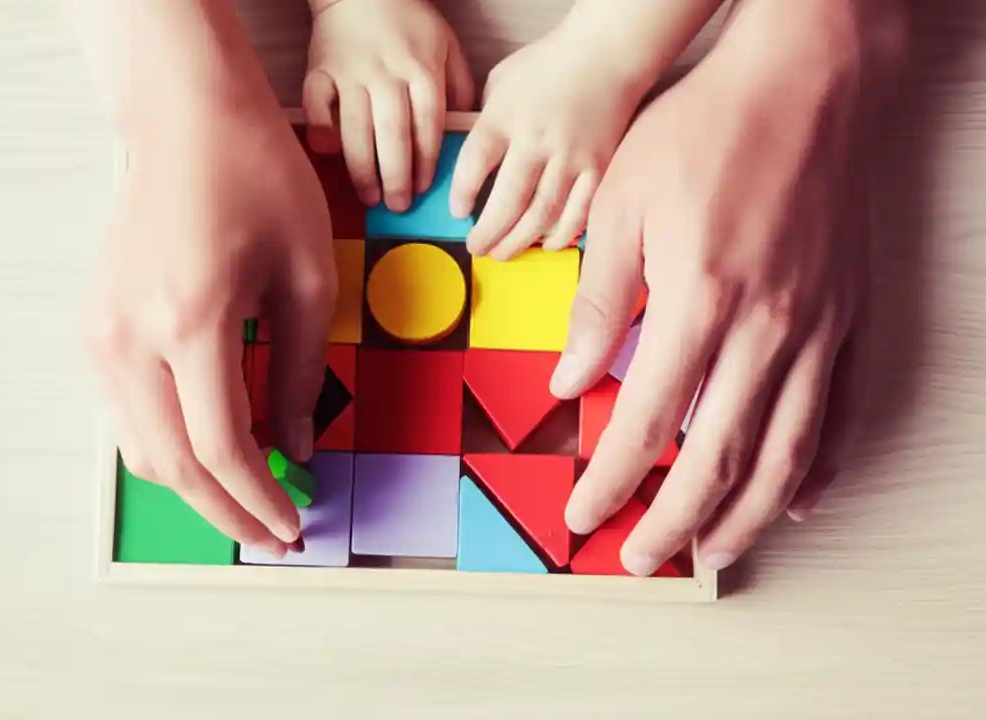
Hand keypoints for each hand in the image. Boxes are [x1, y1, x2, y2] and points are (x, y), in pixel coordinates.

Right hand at [85, 98, 336, 556]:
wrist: (184, 123)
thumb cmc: (257, 180)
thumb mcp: (306, 276)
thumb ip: (299, 371)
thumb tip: (296, 447)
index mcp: (190, 319)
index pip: (220, 446)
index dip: (259, 500)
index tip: (292, 525)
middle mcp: (129, 336)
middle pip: (171, 465)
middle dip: (226, 511)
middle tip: (273, 531)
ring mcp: (97, 335)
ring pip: (138, 449)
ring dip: (192, 485)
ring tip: (246, 496)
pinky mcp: (89, 329)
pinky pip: (123, 416)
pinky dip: (165, 445)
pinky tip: (208, 447)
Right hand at [304, 0, 473, 211]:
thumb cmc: (408, 22)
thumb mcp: (446, 45)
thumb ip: (459, 86)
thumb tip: (466, 129)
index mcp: (421, 70)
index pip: (427, 124)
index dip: (426, 161)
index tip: (424, 189)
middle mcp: (386, 74)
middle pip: (393, 132)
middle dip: (396, 174)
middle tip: (398, 206)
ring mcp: (351, 73)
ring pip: (356, 126)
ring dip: (362, 166)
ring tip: (369, 196)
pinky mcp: (320, 70)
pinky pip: (316, 102)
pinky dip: (319, 127)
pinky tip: (326, 153)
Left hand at [450, 33, 640, 259]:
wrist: (607, 53)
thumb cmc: (547, 66)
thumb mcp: (500, 82)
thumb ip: (485, 120)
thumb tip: (471, 161)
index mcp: (505, 116)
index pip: (474, 164)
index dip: (462, 194)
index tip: (458, 212)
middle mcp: (536, 140)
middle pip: (507, 201)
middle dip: (488, 233)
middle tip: (477, 247)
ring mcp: (570, 157)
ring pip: (541, 215)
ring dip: (518, 241)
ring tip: (502, 252)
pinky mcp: (599, 167)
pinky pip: (578, 212)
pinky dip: (560, 235)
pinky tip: (545, 244)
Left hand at [549, 26, 875, 575]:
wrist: (804, 82)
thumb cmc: (705, 132)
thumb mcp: (622, 208)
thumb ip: (599, 304)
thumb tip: (569, 380)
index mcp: (700, 302)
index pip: (644, 424)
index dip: (611, 481)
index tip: (583, 516)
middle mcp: (768, 329)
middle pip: (718, 459)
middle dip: (674, 521)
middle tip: (640, 559)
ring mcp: (819, 328)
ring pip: (786, 453)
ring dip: (746, 514)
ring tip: (710, 550)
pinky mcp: (852, 318)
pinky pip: (840, 413)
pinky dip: (818, 465)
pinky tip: (795, 498)